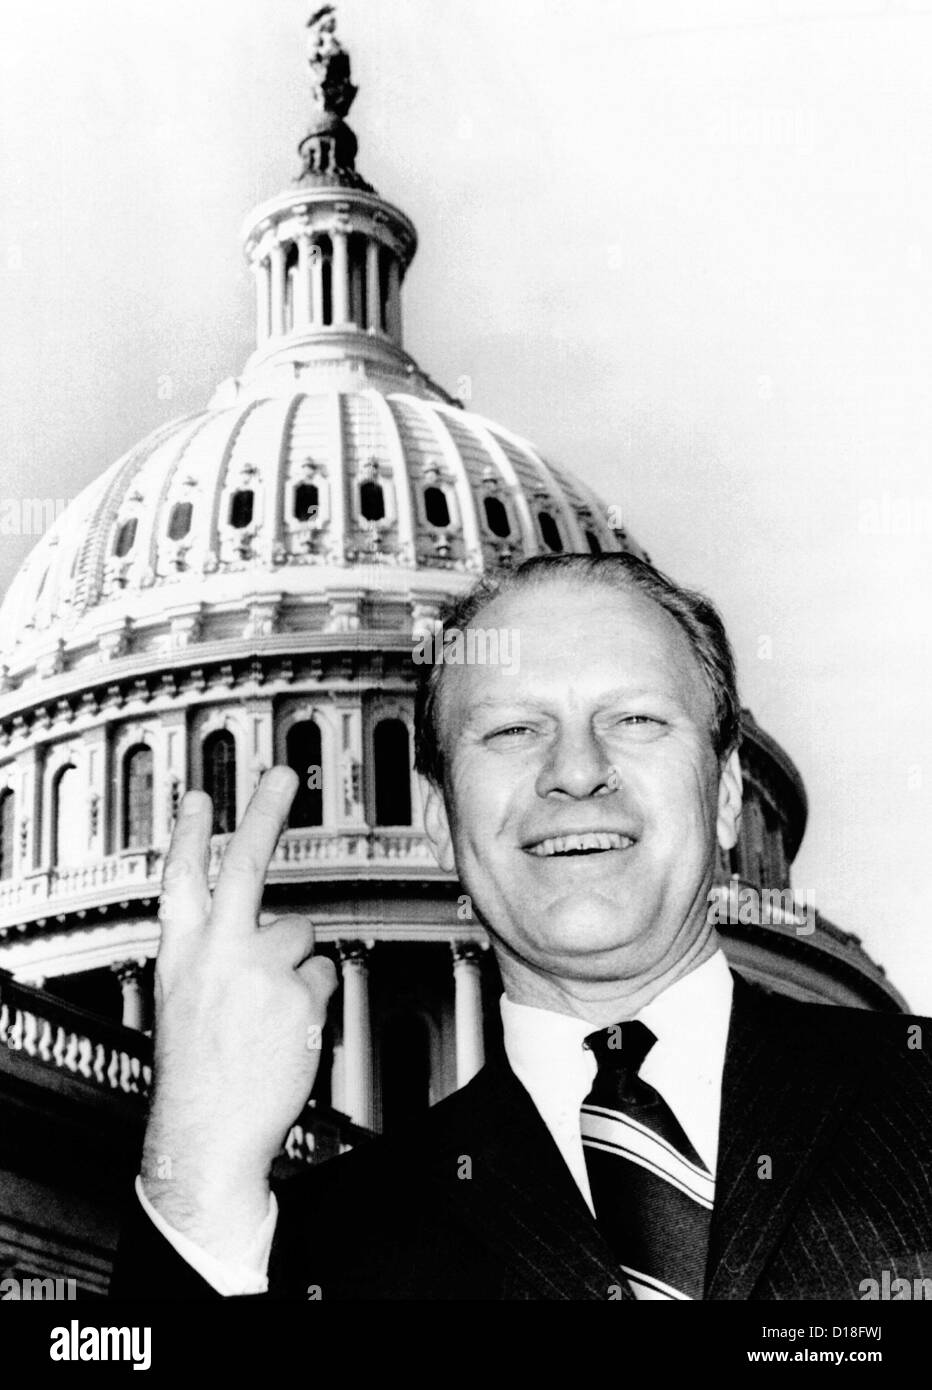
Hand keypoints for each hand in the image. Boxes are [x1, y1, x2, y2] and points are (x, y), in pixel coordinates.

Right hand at [140, 766, 337, 1258]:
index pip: (181, 879)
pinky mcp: (301, 993)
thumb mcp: (185, 1000)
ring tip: (269, 1015)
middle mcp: (219, 951)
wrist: (207, 1135)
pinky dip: (315, 1002)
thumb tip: (269, 925)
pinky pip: (324, 977)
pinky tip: (289, 1032)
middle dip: (265, 812)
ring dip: (296, 968)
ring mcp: (260, 968)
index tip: (200, 796)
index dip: (191, 834)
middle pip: (245, 865)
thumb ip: (217, 955)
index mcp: (182, 953)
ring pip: (302, 936)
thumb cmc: (199, 1073)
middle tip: (282, 775)